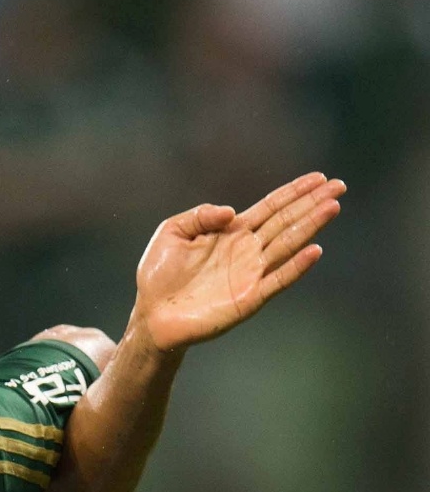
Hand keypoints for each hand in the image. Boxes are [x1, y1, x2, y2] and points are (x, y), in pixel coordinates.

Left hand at [130, 173, 344, 352]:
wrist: (152, 314)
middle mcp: (247, 250)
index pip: (271, 207)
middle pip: (286, 221)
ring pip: (287, 244)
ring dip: (310, 226)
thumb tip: (230, 212)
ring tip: (332, 207)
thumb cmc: (159, 275)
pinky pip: (278, 279)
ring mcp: (251, 274)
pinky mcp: (249, 298)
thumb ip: (199, 216)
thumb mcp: (172, 232)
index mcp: (232, 233)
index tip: (320, 178)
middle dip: (312, 203)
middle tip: (339, 186)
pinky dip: (297, 266)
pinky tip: (315, 250)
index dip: (294, 192)